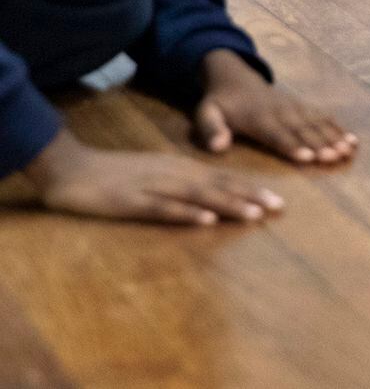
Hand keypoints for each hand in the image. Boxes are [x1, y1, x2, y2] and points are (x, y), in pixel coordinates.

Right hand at [23, 129, 283, 224]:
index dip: (251, 188)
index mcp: (180, 168)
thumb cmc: (116, 175)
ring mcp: (153, 186)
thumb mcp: (156, 175)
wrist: (71, 168)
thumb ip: (183, 185)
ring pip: (197, 195)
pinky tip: (205, 221)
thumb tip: (214, 198)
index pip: (222, 178)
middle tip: (279, 207)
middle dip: (250, 195)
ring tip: (254, 213)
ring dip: (227, 204)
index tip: (278, 200)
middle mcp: (173, 174)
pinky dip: (186, 214)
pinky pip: (162, 208)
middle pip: (217, 185)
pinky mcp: (131, 202)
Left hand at [197, 50, 356, 164]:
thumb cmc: (220, 103)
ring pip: (317, 125)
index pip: (277, 135)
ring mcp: (295, 109)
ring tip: (349, 150)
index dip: (292, 146)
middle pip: (303, 131)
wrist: (236, 77)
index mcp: (258, 119)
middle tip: (336, 156)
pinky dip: (338, 129)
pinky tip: (353, 140)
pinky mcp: (303, 108)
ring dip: (334, 137)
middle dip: (320, 144)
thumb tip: (218, 146)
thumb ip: (210, 129)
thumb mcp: (206, 113)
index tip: (307, 157)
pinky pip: (323, 118)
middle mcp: (281, 113)